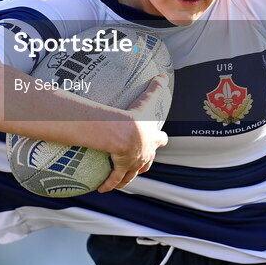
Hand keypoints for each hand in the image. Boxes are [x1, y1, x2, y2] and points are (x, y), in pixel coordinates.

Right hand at [98, 74, 170, 192]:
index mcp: (153, 139)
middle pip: (149, 161)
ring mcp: (134, 162)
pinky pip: (115, 179)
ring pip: (133, 173)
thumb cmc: (139, 116)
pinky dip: (109, 184)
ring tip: (123, 181)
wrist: (128, 132)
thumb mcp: (148, 100)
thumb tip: (161, 75)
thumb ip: (155, 87)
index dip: (160, 140)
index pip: (161, 140)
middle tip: (142, 165)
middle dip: (146, 163)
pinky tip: (103, 189)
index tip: (161, 140)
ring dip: (129, 177)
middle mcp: (146, 153)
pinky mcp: (122, 167)